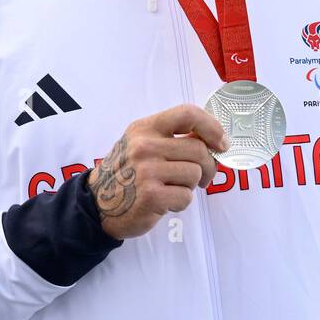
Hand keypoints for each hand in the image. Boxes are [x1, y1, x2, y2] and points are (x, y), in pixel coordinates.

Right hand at [87, 103, 229, 240]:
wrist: (97, 205)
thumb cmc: (127, 173)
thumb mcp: (141, 144)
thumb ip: (171, 138)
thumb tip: (215, 141)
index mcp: (145, 128)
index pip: (187, 114)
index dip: (212, 126)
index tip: (221, 143)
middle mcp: (145, 146)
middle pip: (198, 150)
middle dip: (207, 167)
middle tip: (201, 177)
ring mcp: (147, 171)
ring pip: (194, 174)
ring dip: (190, 186)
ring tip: (173, 189)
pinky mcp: (151, 196)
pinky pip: (186, 196)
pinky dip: (181, 203)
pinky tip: (165, 203)